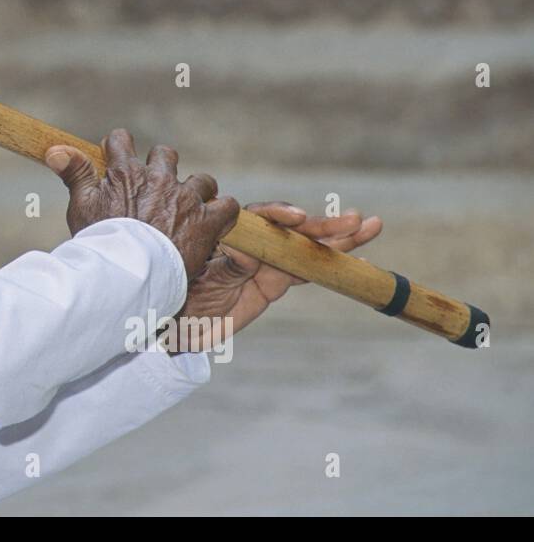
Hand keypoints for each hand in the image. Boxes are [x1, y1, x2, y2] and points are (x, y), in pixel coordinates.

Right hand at [46, 128, 238, 279]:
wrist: (126, 275)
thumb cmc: (99, 242)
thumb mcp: (80, 206)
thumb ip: (74, 173)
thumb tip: (54, 148)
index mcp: (125, 171)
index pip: (121, 139)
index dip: (119, 149)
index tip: (118, 162)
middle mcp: (158, 177)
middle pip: (165, 154)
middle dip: (162, 168)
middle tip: (157, 193)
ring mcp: (185, 198)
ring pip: (201, 180)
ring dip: (196, 192)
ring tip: (188, 213)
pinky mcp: (207, 220)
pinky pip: (227, 205)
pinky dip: (223, 213)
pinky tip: (215, 223)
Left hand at [167, 201, 383, 350]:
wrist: (170, 326)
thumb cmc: (176, 294)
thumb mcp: (199, 280)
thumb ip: (227, 267)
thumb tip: (248, 254)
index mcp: (229, 234)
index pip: (259, 218)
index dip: (279, 215)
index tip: (296, 218)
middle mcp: (250, 244)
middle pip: (291, 230)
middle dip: (323, 225)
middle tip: (355, 218)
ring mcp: (264, 263)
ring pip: (305, 248)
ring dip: (338, 238)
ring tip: (371, 225)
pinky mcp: (273, 283)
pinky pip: (305, 271)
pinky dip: (331, 264)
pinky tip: (361, 255)